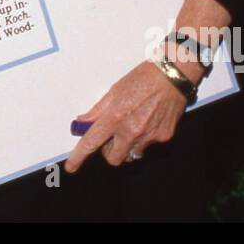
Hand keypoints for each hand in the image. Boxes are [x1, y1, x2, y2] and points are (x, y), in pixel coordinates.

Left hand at [64, 59, 189, 172]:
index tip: (71, 166)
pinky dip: (145, 139)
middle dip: (110, 152)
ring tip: (134, 126)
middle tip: (112, 139)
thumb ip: (98, 110)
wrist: (172, 76)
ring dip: (128, 146)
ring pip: (132, 154)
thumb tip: (83, 121)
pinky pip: (149, 146)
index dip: (79, 157)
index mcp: (115, 117)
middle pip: (113, 158)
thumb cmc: (142, 79)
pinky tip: (149, 121)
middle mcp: (131, 131)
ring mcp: (148, 137)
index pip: (91, 142)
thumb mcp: (114, 91)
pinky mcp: (163, 138)